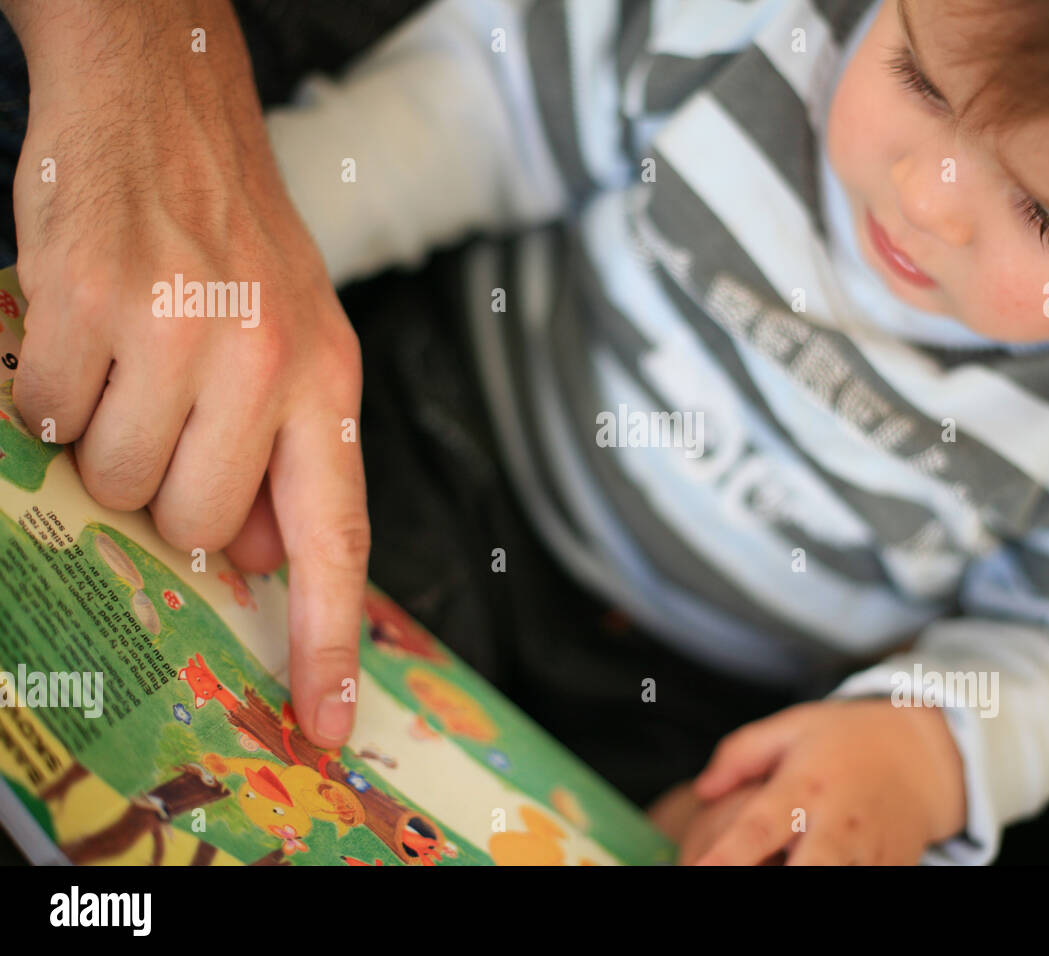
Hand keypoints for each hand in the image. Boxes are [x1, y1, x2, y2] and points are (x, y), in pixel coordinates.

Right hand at [2, 0, 367, 746]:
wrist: (170, 108)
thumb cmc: (235, 244)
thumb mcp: (299, 346)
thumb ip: (284, 456)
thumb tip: (253, 558)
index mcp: (328, 384)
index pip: (337, 538)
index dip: (327, 641)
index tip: (326, 723)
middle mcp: (264, 364)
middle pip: (190, 524)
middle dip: (160, 497)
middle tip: (162, 423)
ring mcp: (177, 332)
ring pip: (111, 477)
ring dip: (101, 439)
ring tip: (126, 367)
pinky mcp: (90, 300)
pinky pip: (44, 411)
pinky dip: (49, 387)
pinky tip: (85, 334)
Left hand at [688, 699, 967, 864]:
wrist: (922, 755)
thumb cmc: (845, 741)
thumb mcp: (792, 728)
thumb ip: (740, 755)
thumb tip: (702, 789)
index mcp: (804, 785)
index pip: (759, 828)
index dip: (726, 857)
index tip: (697, 870)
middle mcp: (838, 823)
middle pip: (809, 869)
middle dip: (774, 880)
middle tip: (734, 879)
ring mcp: (870, 852)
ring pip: (840, 882)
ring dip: (808, 885)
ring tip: (781, 867)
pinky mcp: (894, 869)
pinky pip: (866, 886)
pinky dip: (842, 883)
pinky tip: (816, 871)